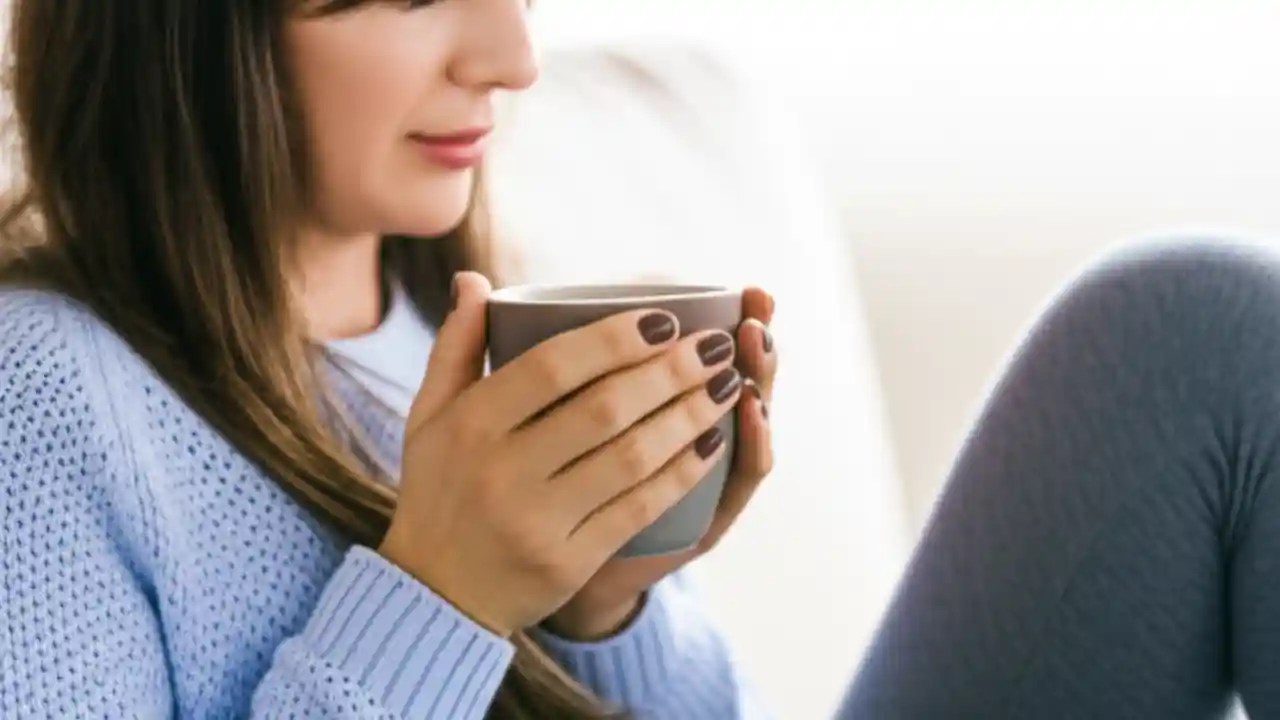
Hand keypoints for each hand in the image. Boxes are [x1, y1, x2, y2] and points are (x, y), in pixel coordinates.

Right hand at [377, 272, 744, 635]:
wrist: (435, 595)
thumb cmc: (439, 489)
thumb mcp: (429, 416)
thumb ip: (457, 346)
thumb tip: (474, 278)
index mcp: (470, 424)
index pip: (553, 366)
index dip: (615, 339)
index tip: (666, 319)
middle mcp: (501, 470)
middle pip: (604, 408)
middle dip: (670, 372)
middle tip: (716, 346)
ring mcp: (536, 520)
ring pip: (631, 457)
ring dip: (689, 416)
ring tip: (728, 385)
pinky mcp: (567, 562)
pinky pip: (637, 508)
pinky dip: (681, 473)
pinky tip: (712, 443)